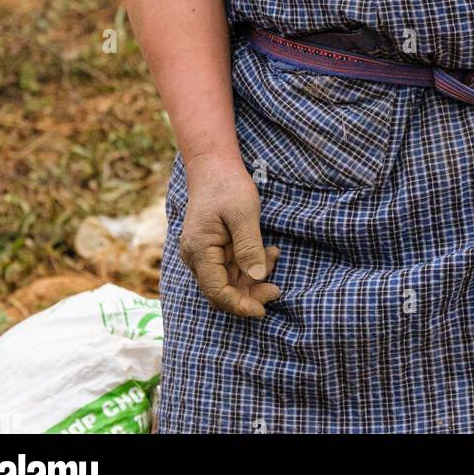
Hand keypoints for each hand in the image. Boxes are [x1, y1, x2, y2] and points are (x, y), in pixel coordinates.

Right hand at [179, 156, 281, 317]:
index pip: (217, 292)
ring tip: (275, 256)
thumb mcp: (244, 213)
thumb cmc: (228, 185)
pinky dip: (250, 265)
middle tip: (276, 289)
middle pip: (222, 291)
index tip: (262, 310)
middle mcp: (197, 257)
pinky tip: (268, 252)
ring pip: (229, 280)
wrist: (213, 165)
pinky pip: (231, 267)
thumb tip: (257, 278)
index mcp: (200, 250)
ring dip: (254, 277)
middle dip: (250, 294)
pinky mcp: (212, 249)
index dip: (239, 305)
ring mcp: (203, 254)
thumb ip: (249, 247)